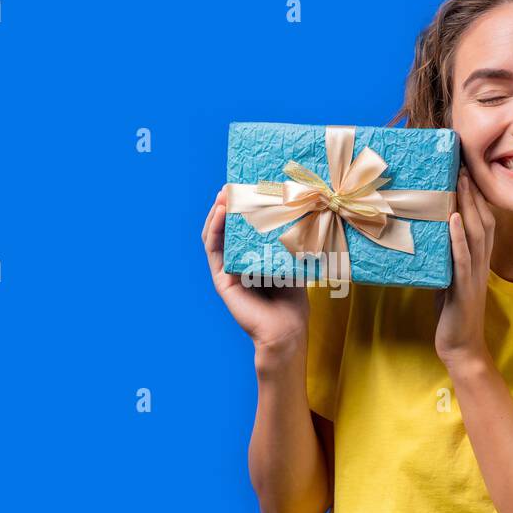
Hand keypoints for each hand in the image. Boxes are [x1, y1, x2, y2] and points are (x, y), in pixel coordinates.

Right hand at [202, 185, 309, 356]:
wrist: (287, 330)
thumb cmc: (293, 299)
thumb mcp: (293, 260)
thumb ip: (290, 239)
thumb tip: (300, 208)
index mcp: (252, 256)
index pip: (243, 226)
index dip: (243, 205)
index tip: (248, 184)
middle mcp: (236, 261)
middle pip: (227, 227)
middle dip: (229, 203)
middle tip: (234, 183)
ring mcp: (226, 270)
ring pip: (215, 234)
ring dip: (218, 212)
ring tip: (224, 193)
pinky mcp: (221, 279)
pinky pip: (213, 249)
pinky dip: (215, 228)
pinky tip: (220, 212)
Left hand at [435, 166, 495, 368]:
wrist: (460, 346)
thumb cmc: (451, 312)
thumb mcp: (445, 277)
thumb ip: (442, 256)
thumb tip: (427, 234)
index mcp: (477, 259)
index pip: (482, 220)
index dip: (477, 195)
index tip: (465, 170)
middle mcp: (480, 263)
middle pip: (483, 220)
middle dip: (473, 192)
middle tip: (463, 165)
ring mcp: (474, 275)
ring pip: (477, 234)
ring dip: (469, 206)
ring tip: (461, 182)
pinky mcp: (464, 288)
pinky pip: (463, 259)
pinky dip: (460, 237)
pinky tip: (454, 219)